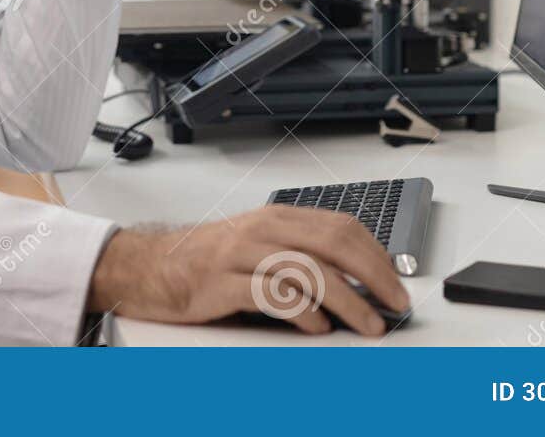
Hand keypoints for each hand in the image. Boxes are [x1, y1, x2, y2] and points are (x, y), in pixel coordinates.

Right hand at [85, 207, 409, 336]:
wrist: (148, 266)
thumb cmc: (207, 261)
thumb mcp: (257, 246)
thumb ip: (298, 255)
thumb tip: (354, 281)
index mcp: (276, 218)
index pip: (341, 227)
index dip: (377, 255)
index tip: (396, 283)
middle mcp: (262, 230)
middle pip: (333, 244)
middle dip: (373, 276)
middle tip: (393, 304)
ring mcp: (241, 254)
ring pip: (309, 270)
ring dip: (348, 301)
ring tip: (366, 324)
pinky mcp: (223, 283)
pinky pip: (272, 294)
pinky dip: (303, 311)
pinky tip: (317, 326)